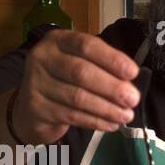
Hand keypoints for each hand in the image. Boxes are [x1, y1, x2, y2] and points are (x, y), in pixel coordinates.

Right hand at [10, 29, 140, 144]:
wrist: (31, 107)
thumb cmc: (63, 80)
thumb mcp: (78, 63)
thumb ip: (101, 67)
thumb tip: (129, 83)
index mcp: (57, 40)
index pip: (86, 45)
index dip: (111, 59)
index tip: (133, 72)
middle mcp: (42, 57)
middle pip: (81, 72)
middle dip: (111, 87)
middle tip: (133, 99)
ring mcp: (35, 83)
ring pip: (77, 97)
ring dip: (106, 108)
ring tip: (125, 115)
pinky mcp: (36, 107)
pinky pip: (71, 115)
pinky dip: (95, 121)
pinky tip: (111, 124)